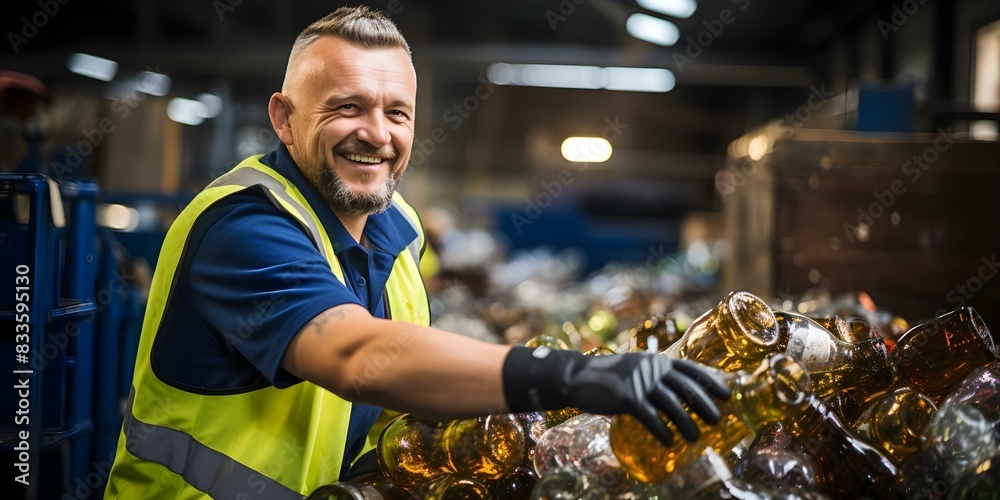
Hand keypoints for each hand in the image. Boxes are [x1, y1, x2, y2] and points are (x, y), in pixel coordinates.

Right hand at [561, 352, 730, 444]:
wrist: (578, 377)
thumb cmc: (610, 376)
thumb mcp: (637, 369)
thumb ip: (656, 376)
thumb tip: (680, 393)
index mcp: (656, 361)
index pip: (690, 369)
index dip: (710, 381)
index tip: (727, 394)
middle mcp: (651, 369)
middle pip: (686, 387)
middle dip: (704, 405)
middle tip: (717, 420)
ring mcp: (639, 382)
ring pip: (672, 405)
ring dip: (686, 423)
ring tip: (694, 438)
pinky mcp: (627, 398)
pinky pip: (650, 417)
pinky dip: (662, 430)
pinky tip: (668, 441)